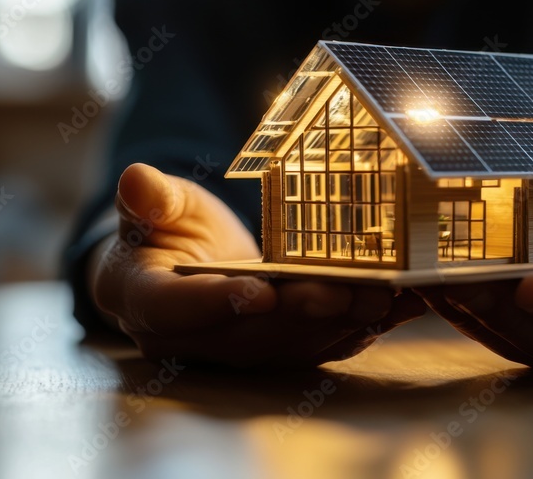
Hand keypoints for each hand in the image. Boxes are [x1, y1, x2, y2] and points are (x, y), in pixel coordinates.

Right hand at [88, 163, 425, 367]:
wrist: (177, 268)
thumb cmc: (162, 231)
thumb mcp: (153, 206)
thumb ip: (148, 199)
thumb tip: (135, 180)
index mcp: (148, 303)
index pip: (178, 309)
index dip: (219, 302)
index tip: (261, 292)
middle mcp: (192, 341)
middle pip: (248, 335)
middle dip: (301, 315)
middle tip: (344, 293)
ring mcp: (237, 353)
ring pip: (290, 345)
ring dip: (338, 325)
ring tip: (381, 297)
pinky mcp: (276, 352)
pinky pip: (318, 345)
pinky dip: (358, 329)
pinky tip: (396, 308)